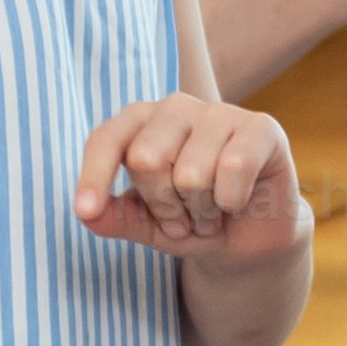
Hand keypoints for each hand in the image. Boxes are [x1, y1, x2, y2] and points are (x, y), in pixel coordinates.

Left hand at [79, 90, 303, 260]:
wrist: (249, 237)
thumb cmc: (192, 220)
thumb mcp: (147, 225)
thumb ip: (116, 216)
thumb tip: (87, 213)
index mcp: (141, 122)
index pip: (108, 138)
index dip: (94, 174)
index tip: (86, 210)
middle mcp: (177, 107)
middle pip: (146, 159)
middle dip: (164, 204)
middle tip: (182, 215)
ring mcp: (220, 112)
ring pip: (192, 173)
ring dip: (202, 210)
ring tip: (211, 210)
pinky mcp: (260, 126)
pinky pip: (233, 168)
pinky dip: (232, 200)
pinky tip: (238, 201)